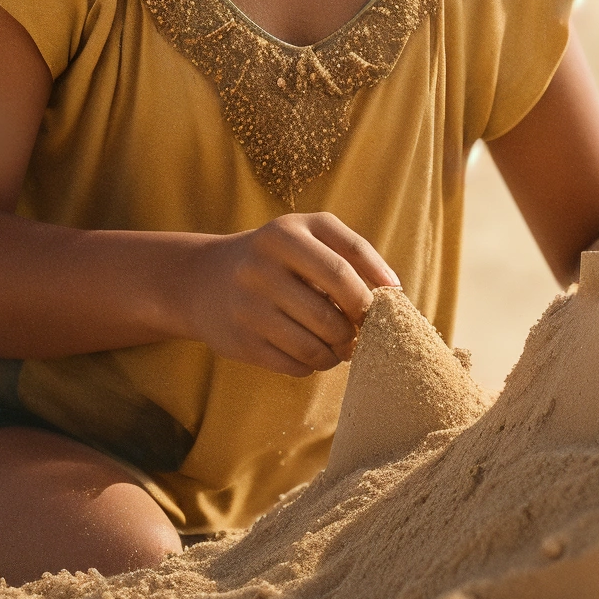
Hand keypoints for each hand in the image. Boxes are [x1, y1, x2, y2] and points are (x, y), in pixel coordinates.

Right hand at [179, 212, 400, 375]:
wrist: (204, 280)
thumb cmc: (276, 257)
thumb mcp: (308, 234)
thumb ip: (352, 252)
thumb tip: (394, 291)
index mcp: (285, 233)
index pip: (344, 268)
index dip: (372, 293)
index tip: (385, 305)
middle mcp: (261, 267)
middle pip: (332, 315)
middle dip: (356, 330)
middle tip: (361, 332)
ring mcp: (248, 306)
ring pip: (315, 346)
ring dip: (338, 353)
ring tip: (341, 346)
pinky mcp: (241, 341)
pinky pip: (294, 365)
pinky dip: (314, 365)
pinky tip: (313, 354)